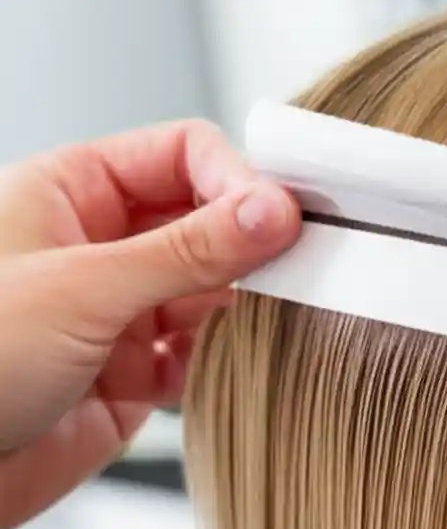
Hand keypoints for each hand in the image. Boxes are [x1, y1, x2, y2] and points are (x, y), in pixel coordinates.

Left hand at [0, 120, 299, 528]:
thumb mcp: (82, 290)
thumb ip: (188, 250)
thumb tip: (270, 212)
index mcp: (70, 192)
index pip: (182, 154)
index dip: (236, 180)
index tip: (281, 219)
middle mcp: (99, 245)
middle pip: (206, 220)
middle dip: (249, 245)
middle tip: (294, 267)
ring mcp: (118, 310)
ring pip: (212, 289)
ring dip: (240, 307)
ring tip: (262, 321)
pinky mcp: (133, 373)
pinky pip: (202, 354)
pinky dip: (220, 362)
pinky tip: (212, 369)